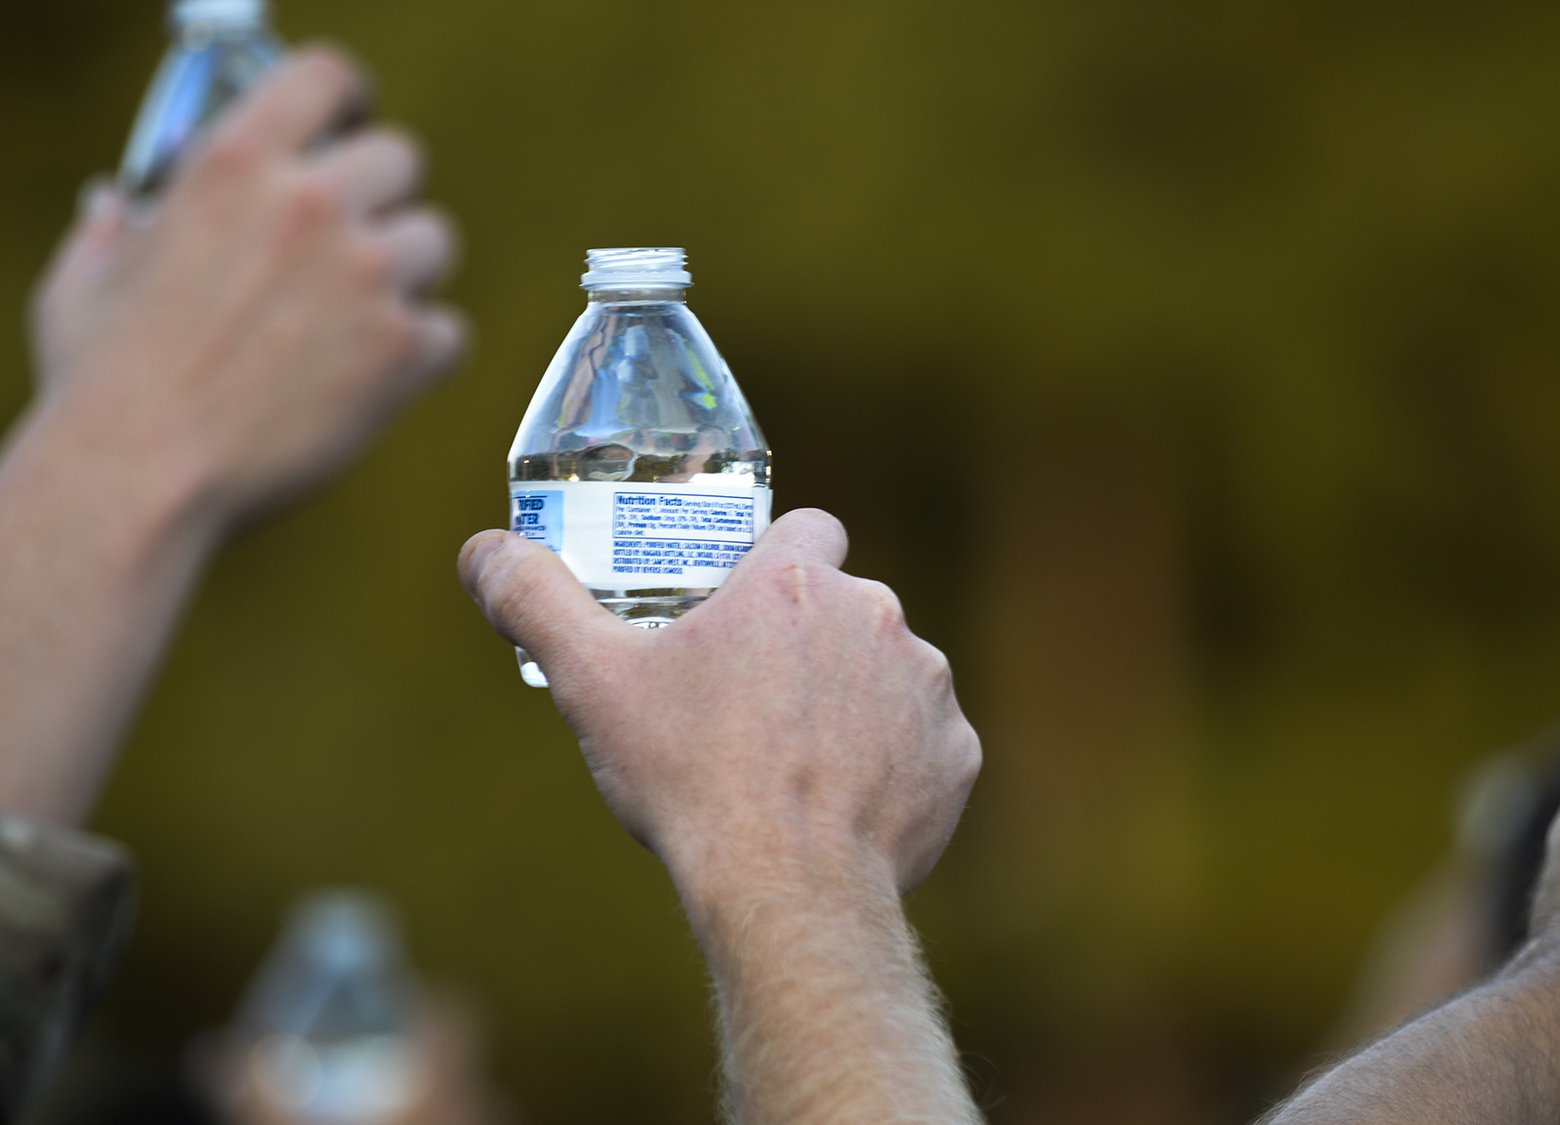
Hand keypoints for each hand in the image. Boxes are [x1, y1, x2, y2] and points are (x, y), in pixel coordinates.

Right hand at [28, 45, 462, 531]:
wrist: (143, 475)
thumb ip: (117, 229)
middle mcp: (313, 203)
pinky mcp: (405, 346)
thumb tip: (116, 205)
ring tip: (348, 327)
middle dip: (379, 201)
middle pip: (402, 160)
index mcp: (235, 162)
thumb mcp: (88, 279)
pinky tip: (365, 381)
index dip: (349, 102)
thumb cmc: (105, 384)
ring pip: (434, 243)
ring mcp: (368, 273)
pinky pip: (448, 331)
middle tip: (347, 251)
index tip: (352, 128)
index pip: (328, 78)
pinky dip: (419, 356)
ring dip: (404, 278)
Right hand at [457, 510, 980, 901]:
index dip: (774, 563)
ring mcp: (927, 685)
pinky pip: (924, 743)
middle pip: (842, 608)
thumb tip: (482, 548)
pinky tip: (843, 806)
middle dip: (805, 644)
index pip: (805, 529)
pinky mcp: (956, 755)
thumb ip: (536, 601)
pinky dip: (893, 765)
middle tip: (750, 707)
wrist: (786, 888)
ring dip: (852, 702)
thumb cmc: (691, 779)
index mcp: (795, 583)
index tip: (742, 610)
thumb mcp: (592, 684)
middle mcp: (876, 617)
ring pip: (886, 673)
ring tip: (794, 765)